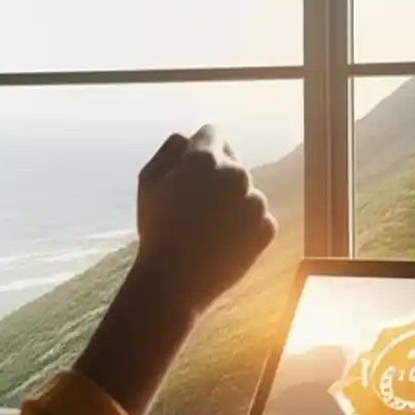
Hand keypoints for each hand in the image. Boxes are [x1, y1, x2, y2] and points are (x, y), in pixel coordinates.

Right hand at [71, 125, 277, 414]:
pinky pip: (257, 218)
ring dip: (231, 201)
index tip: (191, 168)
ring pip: (245, 191)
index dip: (198, 149)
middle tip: (196, 205)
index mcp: (205, 159)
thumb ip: (169, 149)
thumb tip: (187, 137)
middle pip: (232, 161)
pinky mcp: (267, 228)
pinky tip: (221, 242)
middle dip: (216, 175)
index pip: (211, 134)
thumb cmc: (157, 231)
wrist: (175, 281)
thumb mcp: (148, 182)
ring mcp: (256, 202)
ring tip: (207, 228)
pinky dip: (243, 227)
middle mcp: (237, 174)